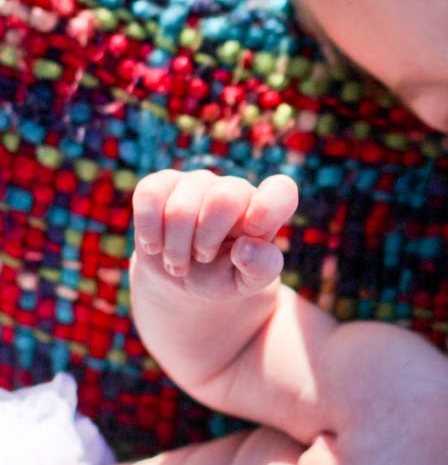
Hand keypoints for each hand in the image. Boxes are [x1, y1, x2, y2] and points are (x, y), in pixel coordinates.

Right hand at [131, 169, 296, 296]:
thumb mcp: (248, 282)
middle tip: (202, 259)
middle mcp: (234, 190)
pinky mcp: (163, 183)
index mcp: (265, 211)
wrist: (183, 278)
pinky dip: (149, 228)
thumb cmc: (224, 276)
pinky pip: (150, 194)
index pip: (281, 190)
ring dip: (176, 246)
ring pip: (182, 207)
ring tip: (178, 263)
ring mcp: (198, 183)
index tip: (253, 230)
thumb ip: (261, 268)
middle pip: (223, 199)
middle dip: (207, 241)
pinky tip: (154, 245)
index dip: (268, 205)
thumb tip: (246, 246)